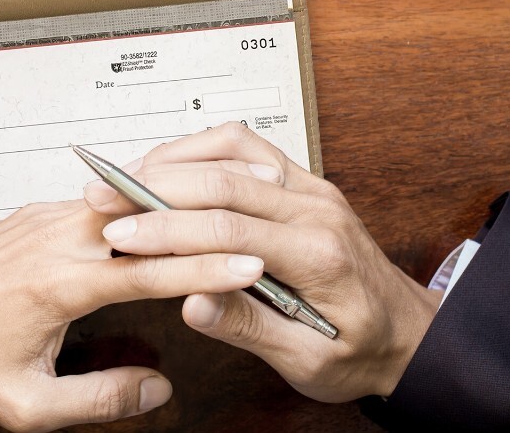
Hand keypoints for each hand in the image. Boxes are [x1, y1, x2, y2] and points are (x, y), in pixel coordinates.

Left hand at [0, 198, 267, 431]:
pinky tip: (155, 220)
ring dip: (164, 211)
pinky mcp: (31, 216)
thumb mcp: (29, 405)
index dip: (205, 266)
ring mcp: (40, 221)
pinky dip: (130, 209)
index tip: (248, 262)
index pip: (150, 269)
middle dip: (197, 222)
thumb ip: (99, 398)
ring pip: (118, 204)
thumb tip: (157, 388)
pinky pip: (92, 203)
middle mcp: (51, 241)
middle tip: (249, 225)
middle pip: (142, 219)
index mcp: (58, 285)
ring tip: (216, 217)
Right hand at [81, 124, 439, 401]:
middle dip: (153, 187)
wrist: (408, 334)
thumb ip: (249, 328)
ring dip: (173, 158)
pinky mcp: (299, 181)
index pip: (230, 228)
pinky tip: (166, 167)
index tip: (120, 235)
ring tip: (124, 179)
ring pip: (233, 147)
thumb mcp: (307, 363)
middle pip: (222, 179)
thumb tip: (192, 301)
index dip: (166, 229)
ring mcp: (310, 187)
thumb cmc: (362, 351)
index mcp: (320, 255)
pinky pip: (245, 146)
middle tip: (101, 198)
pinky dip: (199, 148)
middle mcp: (317, 208)